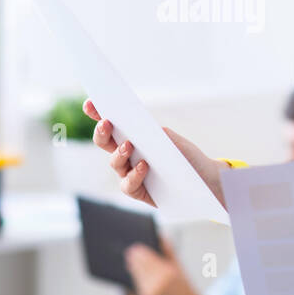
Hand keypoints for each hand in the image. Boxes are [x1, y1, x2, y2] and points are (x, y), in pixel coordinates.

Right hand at [83, 98, 228, 209]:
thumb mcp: (172, 140)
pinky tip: (143, 166)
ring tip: (129, 145)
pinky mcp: (137, 191)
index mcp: (132, 136)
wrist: (204, 179)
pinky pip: (127, 184)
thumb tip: (139, 129)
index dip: (97, 113)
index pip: (110, 123)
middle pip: (104, 142)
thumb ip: (155, 133)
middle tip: (106, 123)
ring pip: (114, 163)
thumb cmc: (185, 156)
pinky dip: (134, 175)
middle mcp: (126, 154)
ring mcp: (129, 173)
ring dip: (119, 153)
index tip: (90, 103)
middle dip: (101, 132)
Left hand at [124, 236, 221, 294]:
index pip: (147, 257)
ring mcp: (152, 292)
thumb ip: (168, 250)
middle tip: (129, 252)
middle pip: (139, 266)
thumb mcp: (179, 266)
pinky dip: (134, 279)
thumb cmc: (184, 287)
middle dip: (133, 258)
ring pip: (136, 275)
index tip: (134, 247)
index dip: (138, 251)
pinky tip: (133, 273)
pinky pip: (137, 286)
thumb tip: (160, 235)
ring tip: (130, 261)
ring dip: (132, 267)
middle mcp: (159, 282)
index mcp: (168, 271)